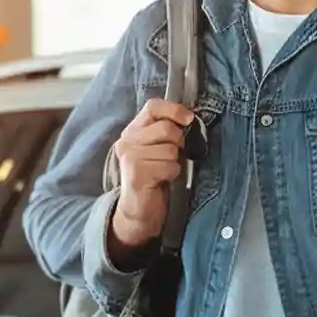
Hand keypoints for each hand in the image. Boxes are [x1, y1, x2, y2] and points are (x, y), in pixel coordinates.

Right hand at [108, 99, 194, 263]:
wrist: (138, 210)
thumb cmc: (153, 176)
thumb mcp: (156, 148)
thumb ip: (165, 131)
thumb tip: (189, 118)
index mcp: (132, 130)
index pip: (153, 106)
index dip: (174, 110)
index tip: (189, 120)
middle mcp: (127, 140)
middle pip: (167, 128)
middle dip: (178, 143)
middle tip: (172, 156)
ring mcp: (130, 157)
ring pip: (170, 149)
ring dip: (174, 162)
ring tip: (163, 171)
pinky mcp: (137, 173)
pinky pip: (169, 166)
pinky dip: (172, 174)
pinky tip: (162, 181)